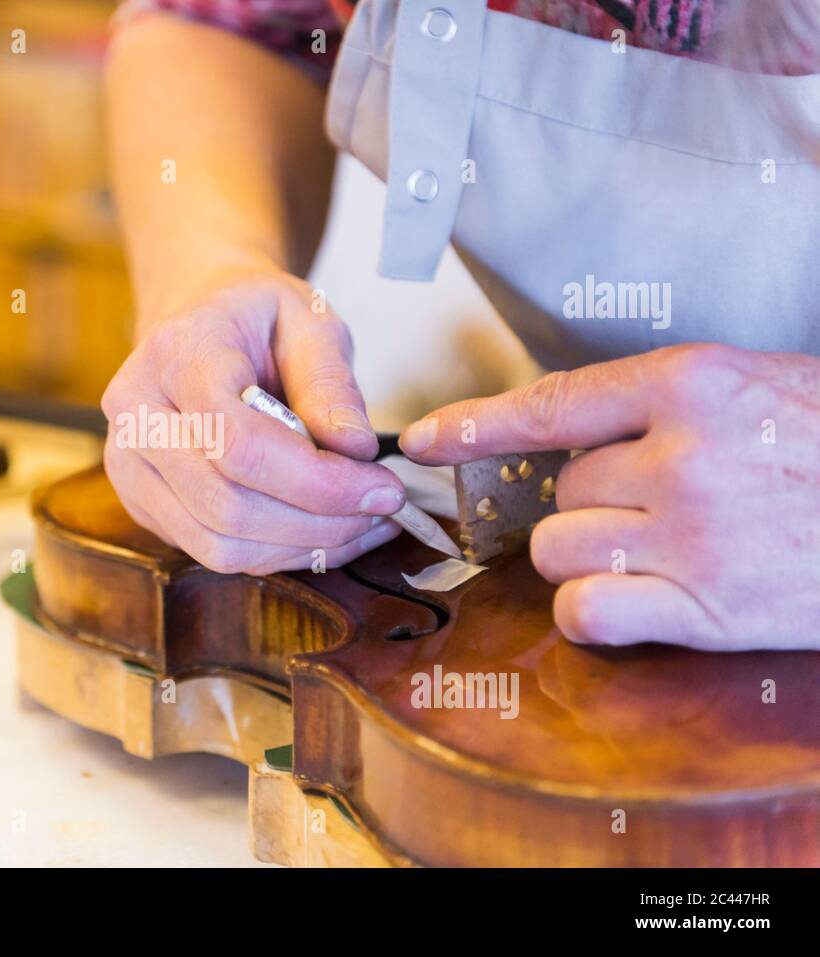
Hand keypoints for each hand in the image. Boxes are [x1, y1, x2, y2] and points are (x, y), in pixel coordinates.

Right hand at [101, 271, 406, 574]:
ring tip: (360, 523)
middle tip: (383, 508)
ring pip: (218, 543)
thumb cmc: (254, 316)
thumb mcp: (309, 320)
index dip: (318, 482)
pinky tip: (320, 530)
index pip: (239, 445)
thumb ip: (330, 383)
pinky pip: (210, 552)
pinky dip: (276, 553)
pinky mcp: (140, 501)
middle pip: (227, 505)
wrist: (195, 316)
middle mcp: (135, 414)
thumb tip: (356, 451)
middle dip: (319, 522)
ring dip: (301, 547)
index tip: (384, 488)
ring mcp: (127, 465)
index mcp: (175, 355)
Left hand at [400, 343, 819, 650]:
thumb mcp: (756, 388)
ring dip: (586, 556)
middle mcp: (681, 457)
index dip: (475, 424)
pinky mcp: (706, 610)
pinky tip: (640, 601)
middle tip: (650, 510)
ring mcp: (692, 537)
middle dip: (586, 504)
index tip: (421, 439)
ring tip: (655, 553)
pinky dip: (596, 613)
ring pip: (559, 550)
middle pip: (556, 491)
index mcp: (693, 383)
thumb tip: (561, 435)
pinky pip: (587, 613)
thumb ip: (660, 405)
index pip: (552, 404)